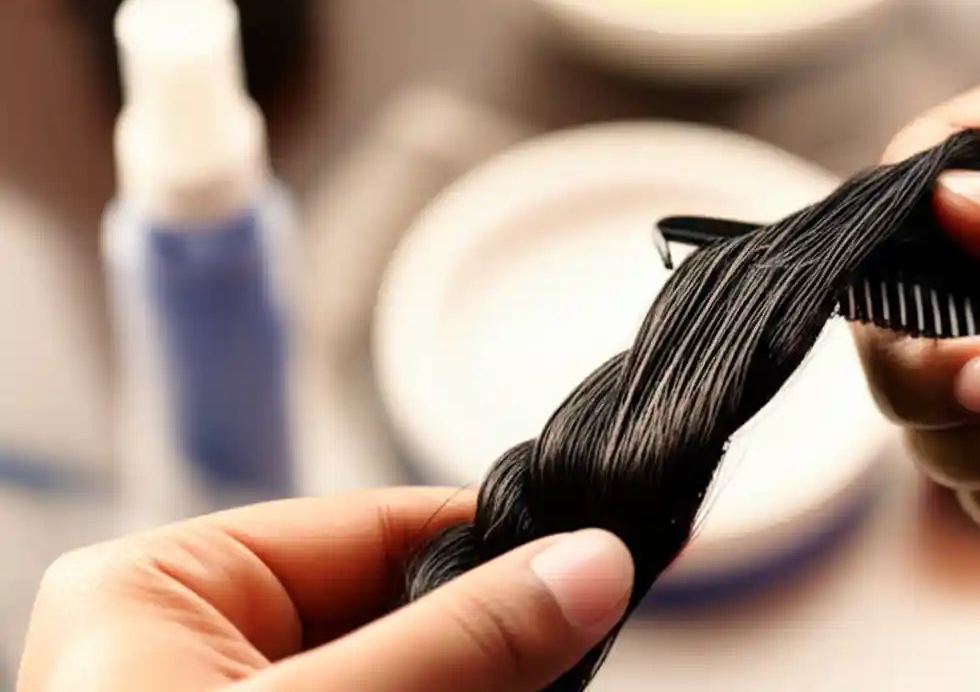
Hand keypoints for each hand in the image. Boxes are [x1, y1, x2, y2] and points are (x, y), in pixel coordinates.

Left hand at [17, 488, 633, 690]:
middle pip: (397, 610)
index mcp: (162, 592)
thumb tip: (587, 568)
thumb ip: (458, 644)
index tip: (594, 562)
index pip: (370, 527)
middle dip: (485, 648)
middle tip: (573, 652)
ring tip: (541, 690)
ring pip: (408, 681)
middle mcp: (194, 654)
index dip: (490, 543)